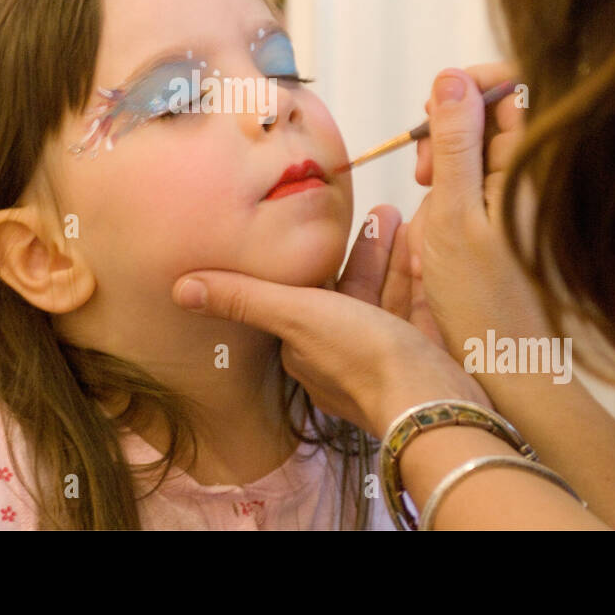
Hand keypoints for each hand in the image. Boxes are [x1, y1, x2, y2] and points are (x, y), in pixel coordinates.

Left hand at [171, 207, 489, 436]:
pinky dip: (418, 278)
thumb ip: (244, 296)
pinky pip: (416, 307)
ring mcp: (386, 355)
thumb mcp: (295, 315)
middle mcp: (342, 352)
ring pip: (386, 294)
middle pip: (351, 289)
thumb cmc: (361, 360)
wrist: (433, 402)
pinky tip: (426, 249)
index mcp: (305, 345)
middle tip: (381, 212)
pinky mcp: (423, 355)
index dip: (317, 258)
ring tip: (401, 218)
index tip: (327, 223)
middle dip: (365, 250)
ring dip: (393, 256)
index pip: (305, 292)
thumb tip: (180, 288)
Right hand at [408, 64, 552, 362]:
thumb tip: (451, 77)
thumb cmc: (482, 301)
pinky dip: (460, 189)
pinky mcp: (524, 213)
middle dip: (451, 126)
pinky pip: (489, 179)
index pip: (520, 82)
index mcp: (538, 163)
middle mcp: (546, 170)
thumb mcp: (452, 213)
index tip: (433, 111)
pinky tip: (444, 220)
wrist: (511, 365)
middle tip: (422, 168)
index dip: (471, 84)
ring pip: (487, 146)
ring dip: (449, 162)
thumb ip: (452, 141)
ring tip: (429, 197)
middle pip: (499, 111)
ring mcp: (536, 192)